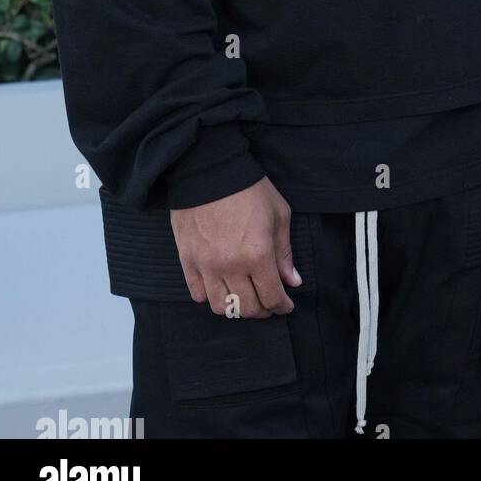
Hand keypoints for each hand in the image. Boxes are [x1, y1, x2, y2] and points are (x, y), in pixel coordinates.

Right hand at [170, 176, 301, 316]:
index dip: (282, 306)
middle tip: (268, 302)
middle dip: (262, 310)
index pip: (271, 297)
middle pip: (247, 308)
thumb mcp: (278, 214)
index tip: (286, 305)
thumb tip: (293, 281)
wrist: (209, 170)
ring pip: (221, 307)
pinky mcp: (188, 260)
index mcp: (258, 254)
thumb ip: (284, 252)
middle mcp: (231, 265)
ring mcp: (206, 265)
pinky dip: (211, 297)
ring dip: (236, 307)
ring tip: (245, 297)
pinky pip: (198, 294)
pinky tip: (222, 287)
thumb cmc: (249, 188)